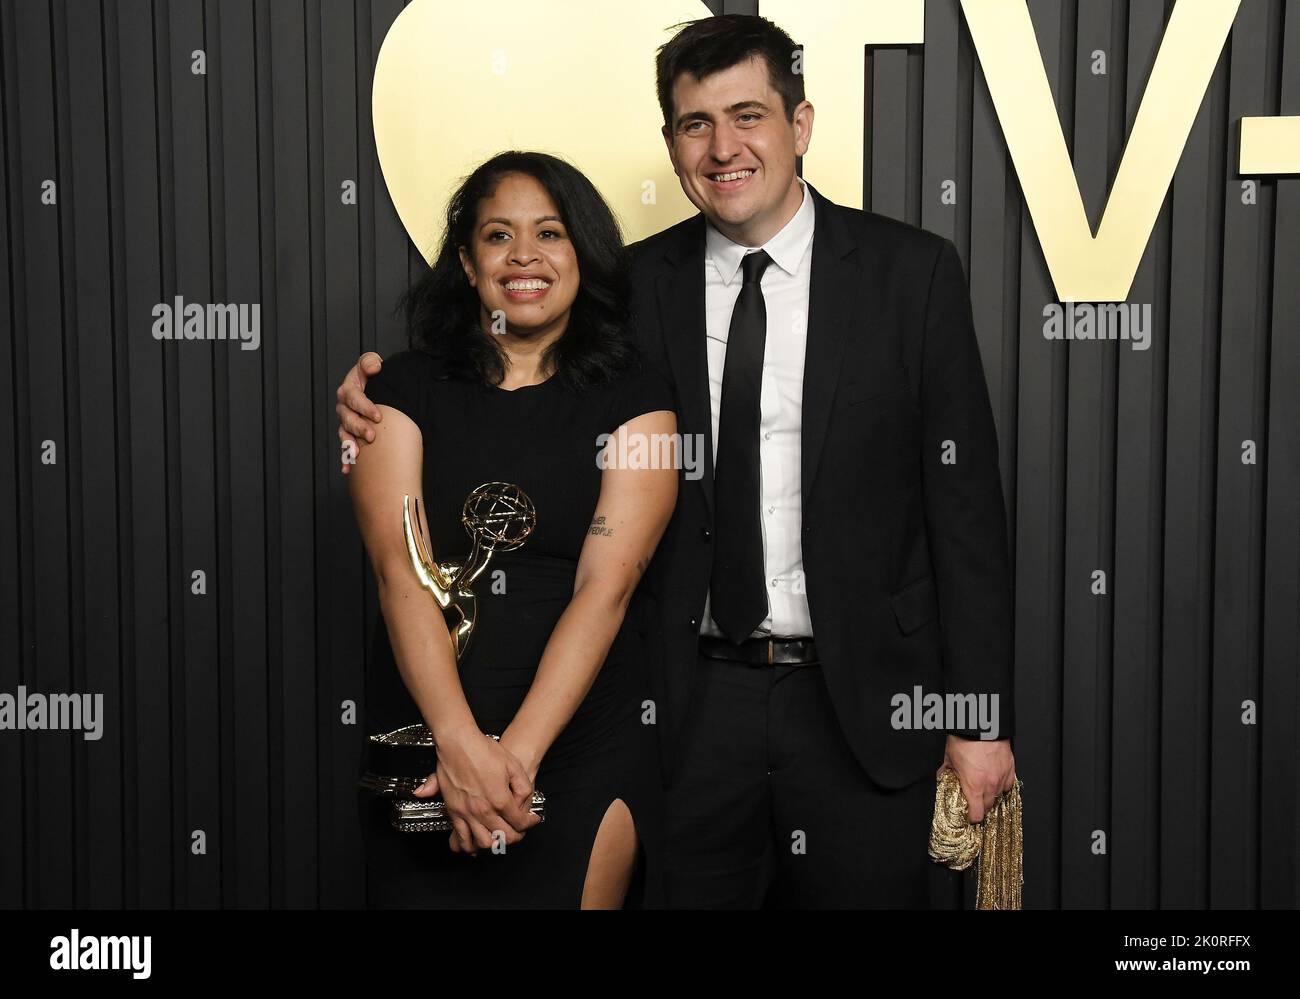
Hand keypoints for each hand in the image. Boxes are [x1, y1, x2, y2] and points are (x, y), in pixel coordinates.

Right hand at [336, 351, 383, 474]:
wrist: (379, 390)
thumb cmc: (376, 376)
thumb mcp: (372, 364)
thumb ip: (370, 362)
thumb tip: (374, 367)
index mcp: (349, 389)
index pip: (354, 397)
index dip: (364, 407)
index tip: (378, 416)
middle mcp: (344, 406)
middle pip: (348, 418)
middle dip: (358, 428)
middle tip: (371, 436)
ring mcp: (346, 421)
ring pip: (344, 434)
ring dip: (349, 444)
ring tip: (356, 454)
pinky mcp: (349, 434)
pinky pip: (345, 447)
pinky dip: (346, 459)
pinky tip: (347, 469)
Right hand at [414, 724, 541, 853]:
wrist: (458, 743)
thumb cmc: (484, 750)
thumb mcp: (513, 765)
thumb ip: (523, 787)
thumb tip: (523, 803)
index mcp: (500, 800)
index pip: (520, 823)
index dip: (529, 823)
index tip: (532, 820)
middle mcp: (484, 810)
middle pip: (504, 837)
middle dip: (515, 837)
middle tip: (518, 831)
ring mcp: (467, 813)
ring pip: (483, 842)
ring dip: (494, 844)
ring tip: (498, 837)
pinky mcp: (453, 811)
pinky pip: (460, 837)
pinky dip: (468, 845)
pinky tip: (474, 845)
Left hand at [936, 735, 1015, 823]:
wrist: (981, 723)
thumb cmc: (964, 739)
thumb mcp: (947, 757)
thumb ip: (943, 771)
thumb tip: (937, 778)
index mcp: (974, 785)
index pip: (977, 814)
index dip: (972, 817)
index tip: (968, 815)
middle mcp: (990, 784)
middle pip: (988, 807)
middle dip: (980, 807)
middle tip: (973, 801)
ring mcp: (1002, 776)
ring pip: (998, 796)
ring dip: (991, 795)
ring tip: (982, 789)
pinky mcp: (1010, 768)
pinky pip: (1008, 784)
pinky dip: (1001, 784)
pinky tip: (993, 780)